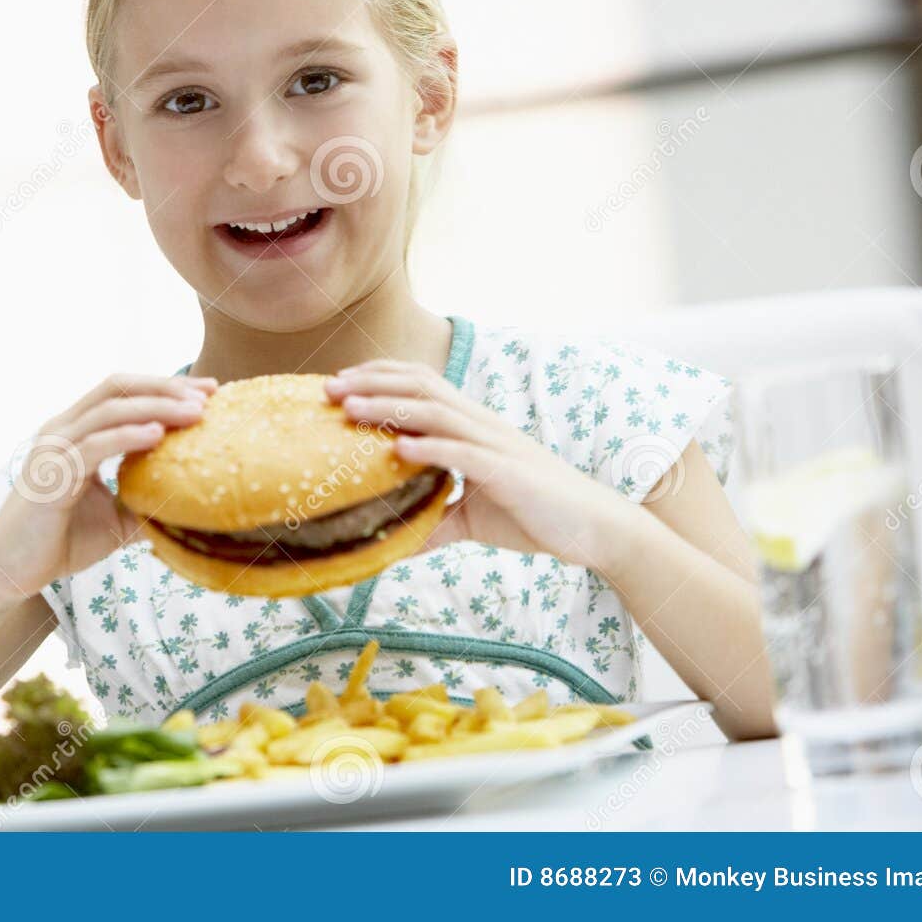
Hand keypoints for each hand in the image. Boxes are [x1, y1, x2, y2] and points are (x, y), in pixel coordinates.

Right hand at [0, 372, 216, 597]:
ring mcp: (54, 449)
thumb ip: (148, 502)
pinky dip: (128, 437)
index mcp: (75, 431)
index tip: (208, 391)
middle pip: (118, 387)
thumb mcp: (116, 518)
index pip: (123, 392)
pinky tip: (158, 436)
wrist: (11, 572)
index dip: (165, 385)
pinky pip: (94, 446)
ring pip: (109, 410)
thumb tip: (196, 507)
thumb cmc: (59, 541)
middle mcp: (62, 430)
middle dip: (166, 387)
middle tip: (209, 394)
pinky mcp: (51, 475)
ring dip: (155, 407)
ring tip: (194, 412)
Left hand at [323, 360, 637, 571]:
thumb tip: (394, 545)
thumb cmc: (534, 515)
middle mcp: (481, 425)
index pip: (422, 384)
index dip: (381, 376)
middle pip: (420, 389)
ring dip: (389, 409)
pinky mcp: (508, 472)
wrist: (593, 529)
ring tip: (351, 410)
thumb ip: (435, 522)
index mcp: (473, 427)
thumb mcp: (473, 519)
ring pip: (435, 414)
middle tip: (328, 389)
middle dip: (372, 384)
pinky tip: (398, 449)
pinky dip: (429, 448)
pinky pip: (463, 454)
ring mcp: (495, 445)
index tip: (340, 382)